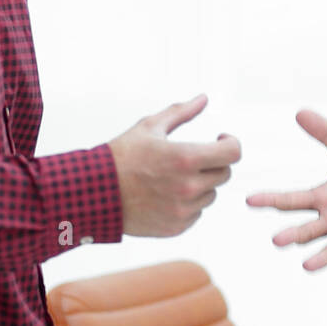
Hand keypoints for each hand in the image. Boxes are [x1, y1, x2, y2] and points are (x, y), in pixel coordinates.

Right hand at [107, 94, 240, 237]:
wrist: (93, 194)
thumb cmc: (121, 157)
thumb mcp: (148, 127)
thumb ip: (181, 112)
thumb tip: (203, 98)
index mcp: (185, 158)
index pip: (233, 153)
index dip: (230, 143)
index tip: (220, 140)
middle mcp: (189, 187)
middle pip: (224, 173)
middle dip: (213, 163)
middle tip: (191, 158)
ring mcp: (183, 210)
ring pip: (210, 194)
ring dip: (200, 184)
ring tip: (171, 178)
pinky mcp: (177, 227)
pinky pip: (196, 213)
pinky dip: (187, 204)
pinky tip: (165, 195)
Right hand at [246, 109, 326, 269]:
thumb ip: (326, 134)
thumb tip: (300, 112)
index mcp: (324, 197)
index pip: (292, 200)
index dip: (271, 199)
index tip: (250, 200)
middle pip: (307, 229)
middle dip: (293, 236)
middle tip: (277, 240)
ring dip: (319, 258)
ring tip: (307, 266)